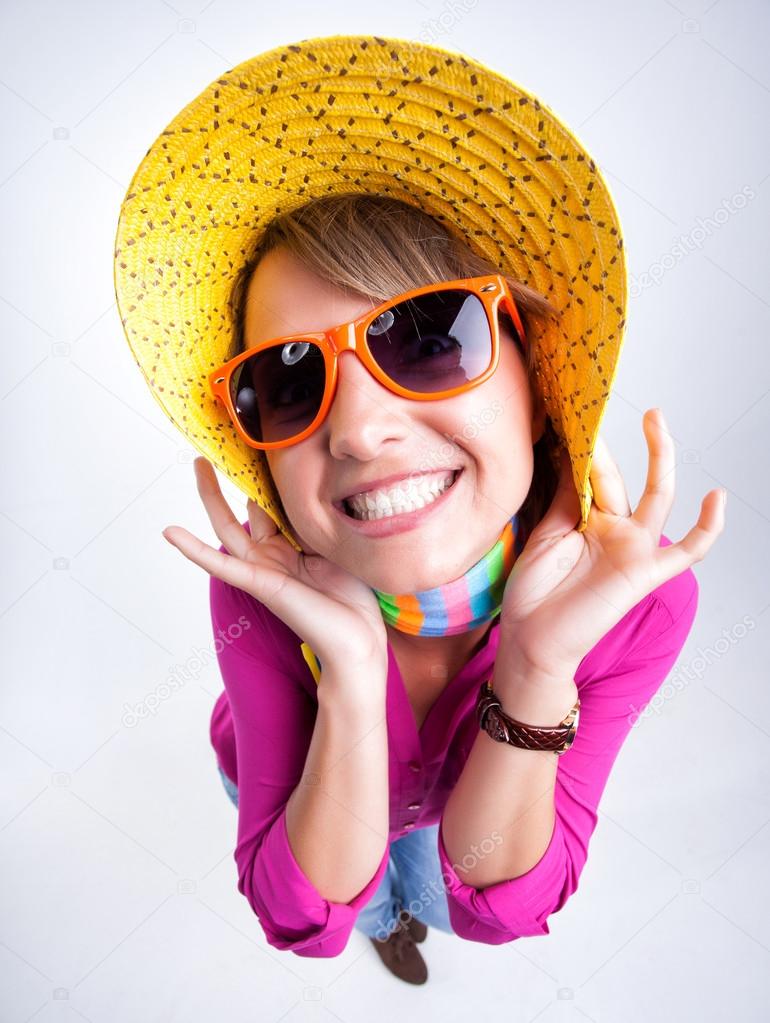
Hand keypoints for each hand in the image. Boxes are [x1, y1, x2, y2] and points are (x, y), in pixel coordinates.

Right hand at [161, 457, 388, 670]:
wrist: (359, 639)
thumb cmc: (353, 598)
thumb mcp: (336, 547)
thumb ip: (315, 523)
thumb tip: (307, 492)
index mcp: (289, 550)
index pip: (269, 510)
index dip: (262, 484)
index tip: (256, 455)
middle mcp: (271, 558)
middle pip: (239, 514)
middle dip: (225, 485)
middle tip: (207, 457)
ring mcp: (262, 570)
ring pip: (227, 528)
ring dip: (211, 497)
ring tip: (198, 465)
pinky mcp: (260, 583)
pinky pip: (222, 564)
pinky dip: (194, 549)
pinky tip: (170, 533)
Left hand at [498, 408, 725, 678]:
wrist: (532, 639)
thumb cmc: (535, 594)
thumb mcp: (545, 536)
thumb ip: (564, 498)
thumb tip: (572, 455)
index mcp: (585, 521)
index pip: (590, 476)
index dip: (583, 448)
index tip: (570, 415)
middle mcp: (612, 529)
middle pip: (617, 477)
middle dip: (614, 444)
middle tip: (602, 406)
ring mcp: (631, 547)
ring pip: (657, 496)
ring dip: (660, 458)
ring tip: (656, 420)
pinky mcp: (645, 571)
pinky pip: (687, 551)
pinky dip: (707, 528)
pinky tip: (718, 498)